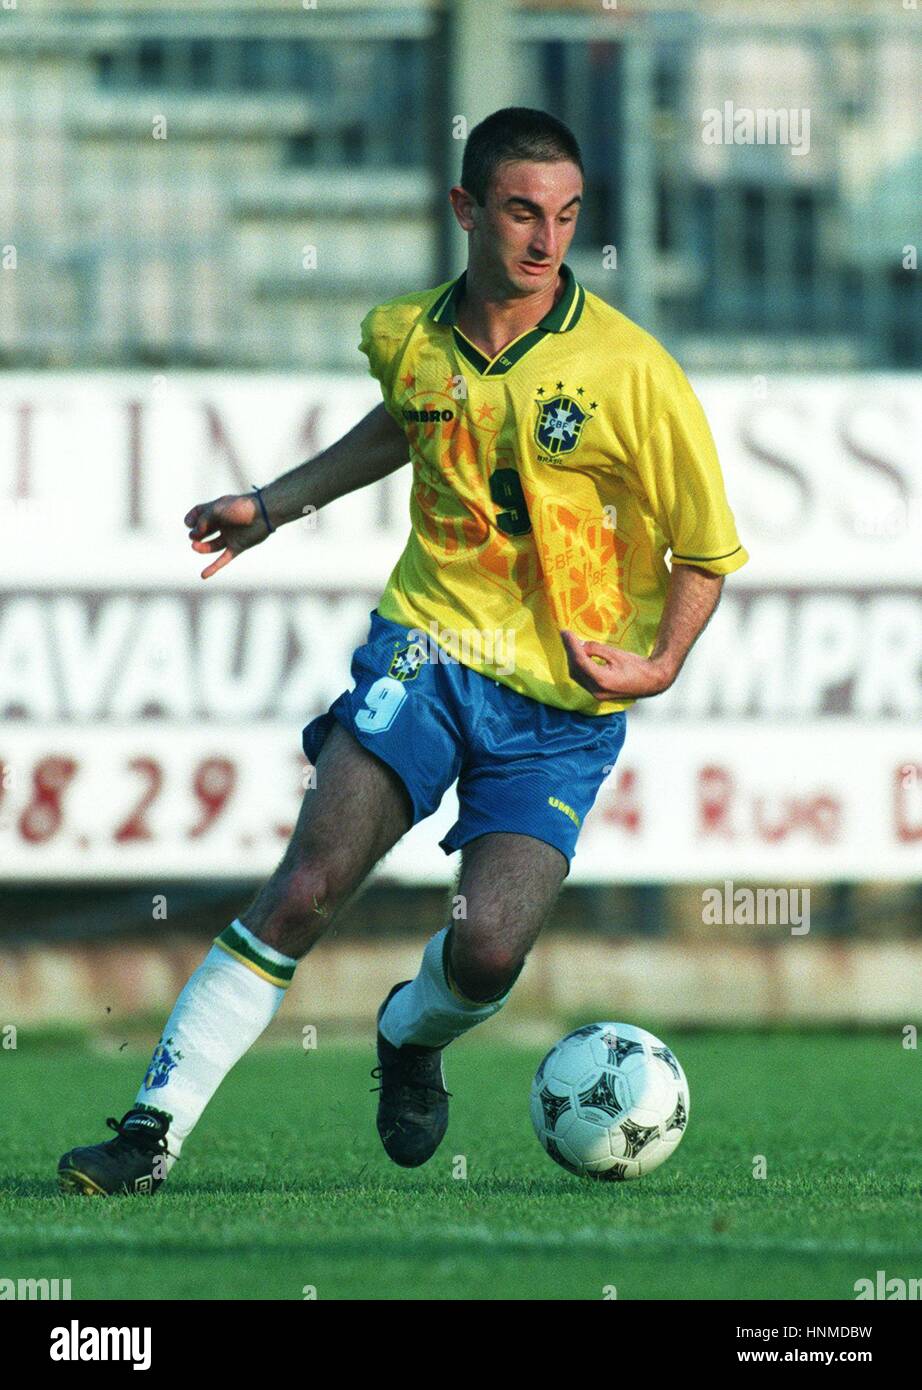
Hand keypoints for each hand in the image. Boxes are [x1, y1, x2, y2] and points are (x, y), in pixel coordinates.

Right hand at [184, 493, 271, 578]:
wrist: (263, 514)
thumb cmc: (240, 508)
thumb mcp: (217, 509)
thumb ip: (203, 520)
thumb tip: (195, 534)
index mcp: (217, 510)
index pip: (199, 514)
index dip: (191, 519)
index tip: (189, 524)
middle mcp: (223, 523)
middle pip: (204, 531)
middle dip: (196, 534)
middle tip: (195, 535)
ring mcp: (230, 536)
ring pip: (212, 546)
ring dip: (202, 547)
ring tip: (195, 546)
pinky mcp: (237, 547)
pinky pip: (223, 559)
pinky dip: (214, 567)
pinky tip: (203, 575)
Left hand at [560, 629, 674, 701]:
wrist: (651, 682)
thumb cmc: (638, 667)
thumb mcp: (617, 654)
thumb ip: (597, 649)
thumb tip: (581, 645)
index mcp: (603, 680)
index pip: (580, 661)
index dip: (571, 645)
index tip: (566, 632)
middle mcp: (597, 691)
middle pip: (575, 669)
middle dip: (570, 651)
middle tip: (567, 634)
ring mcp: (597, 694)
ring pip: (577, 675)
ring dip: (572, 659)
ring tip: (572, 642)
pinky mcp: (598, 693)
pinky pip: (583, 679)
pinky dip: (578, 666)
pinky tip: (579, 655)